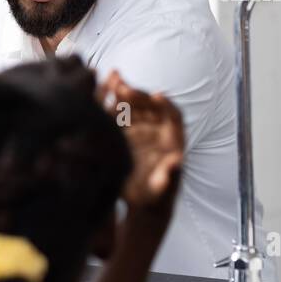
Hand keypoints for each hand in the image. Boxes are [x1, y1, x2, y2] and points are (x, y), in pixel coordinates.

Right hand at [97, 70, 184, 213]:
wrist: (135, 197)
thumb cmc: (152, 195)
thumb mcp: (159, 188)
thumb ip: (167, 175)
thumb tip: (177, 162)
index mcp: (172, 139)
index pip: (174, 116)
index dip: (167, 105)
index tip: (157, 96)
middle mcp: (158, 128)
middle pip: (152, 106)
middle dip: (140, 96)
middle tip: (125, 90)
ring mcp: (140, 126)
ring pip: (135, 104)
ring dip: (125, 93)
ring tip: (113, 84)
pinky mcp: (124, 128)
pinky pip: (119, 110)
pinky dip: (113, 99)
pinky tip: (103, 89)